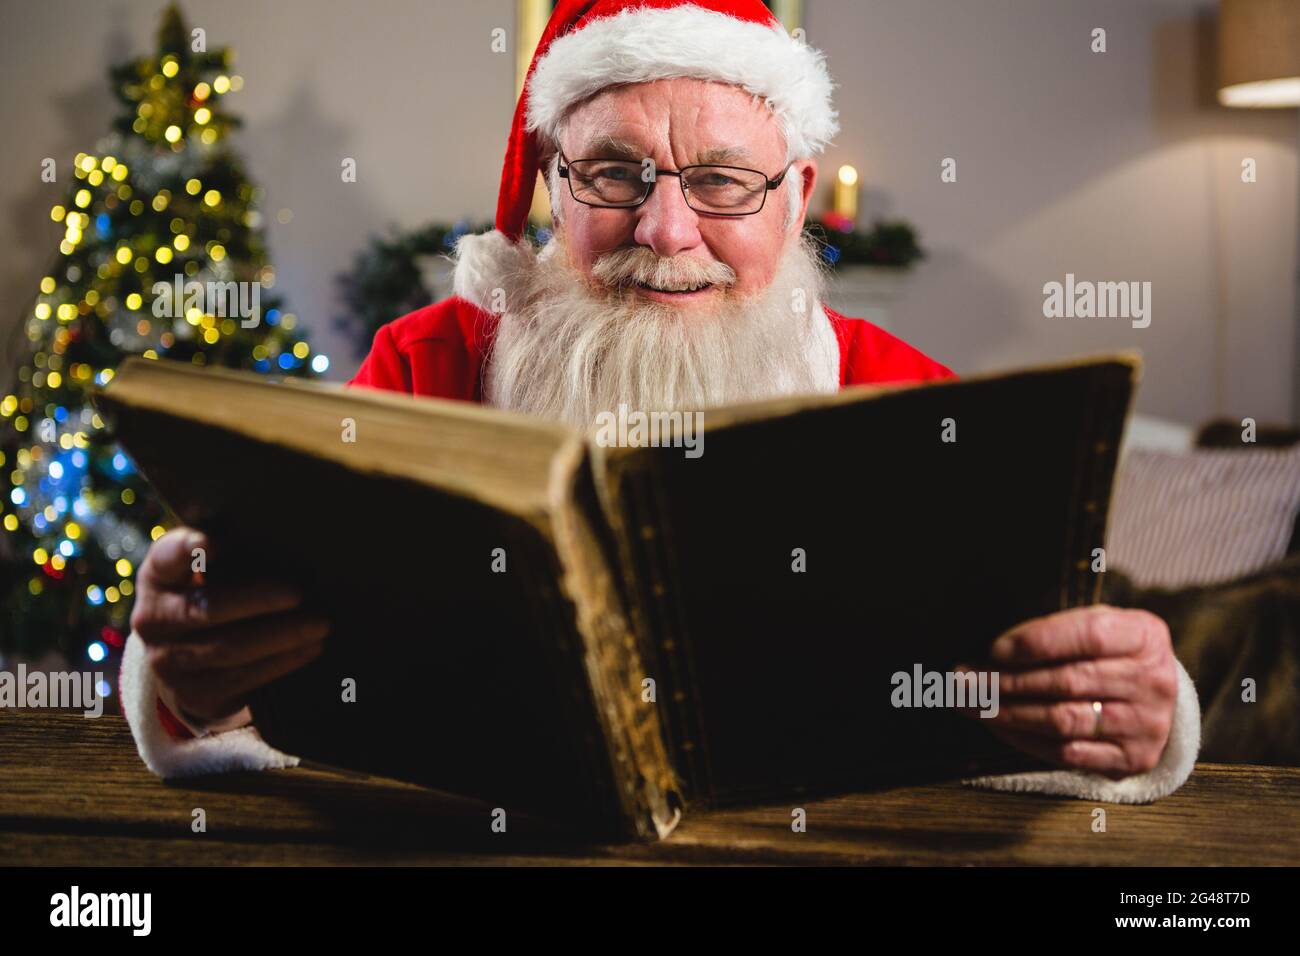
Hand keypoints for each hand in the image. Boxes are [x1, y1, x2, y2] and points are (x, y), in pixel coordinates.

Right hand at [130, 527, 328, 730]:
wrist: (184, 660)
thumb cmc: (210, 595)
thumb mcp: (205, 571)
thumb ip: (227, 554)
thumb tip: (279, 532)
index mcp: (158, 577)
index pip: (168, 558)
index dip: (189, 550)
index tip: (216, 542)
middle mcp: (153, 620)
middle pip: (207, 609)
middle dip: (257, 600)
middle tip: (299, 593)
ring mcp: (169, 662)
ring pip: (230, 649)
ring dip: (281, 636)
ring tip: (319, 624)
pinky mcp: (194, 694)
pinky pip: (243, 679)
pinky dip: (282, 662)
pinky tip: (310, 648)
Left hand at [962, 605, 1177, 779]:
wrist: (1157, 696)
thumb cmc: (1111, 652)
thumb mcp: (1097, 624)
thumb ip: (1055, 630)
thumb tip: (992, 652)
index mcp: (1143, 636)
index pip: (1088, 634)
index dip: (1037, 642)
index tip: (994, 649)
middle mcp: (1151, 680)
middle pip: (1067, 681)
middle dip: (1005, 681)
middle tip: (963, 680)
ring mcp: (1145, 724)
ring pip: (1062, 720)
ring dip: (1007, 712)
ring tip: (970, 703)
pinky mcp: (1132, 758)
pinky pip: (1067, 753)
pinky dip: (1025, 739)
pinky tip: (997, 725)